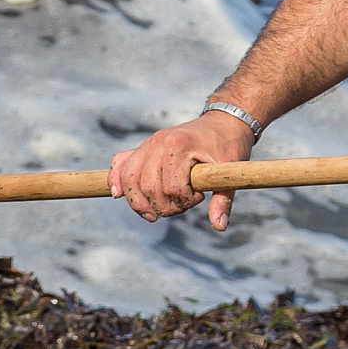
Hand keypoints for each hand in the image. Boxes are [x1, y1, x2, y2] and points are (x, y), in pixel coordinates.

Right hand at [109, 112, 255, 229]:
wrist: (223, 122)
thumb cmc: (229, 146)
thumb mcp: (231, 171)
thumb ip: (223, 200)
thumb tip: (219, 227)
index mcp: (178, 146)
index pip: (170, 187)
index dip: (183, 201)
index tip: (199, 198)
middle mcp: (156, 143)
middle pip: (147, 186)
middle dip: (162, 205)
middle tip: (182, 206)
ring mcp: (147, 144)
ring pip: (129, 178)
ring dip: (138, 202)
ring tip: (155, 213)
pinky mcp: (143, 147)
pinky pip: (120, 163)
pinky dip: (116, 179)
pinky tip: (119, 194)